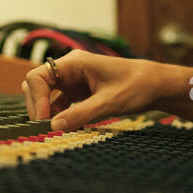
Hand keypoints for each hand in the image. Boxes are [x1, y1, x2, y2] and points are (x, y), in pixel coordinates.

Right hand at [22, 51, 157, 130]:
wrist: (155, 85)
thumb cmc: (136, 86)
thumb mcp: (109, 102)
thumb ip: (81, 114)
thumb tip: (54, 127)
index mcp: (74, 62)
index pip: (39, 76)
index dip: (37, 98)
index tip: (42, 120)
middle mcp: (70, 69)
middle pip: (39, 86)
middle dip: (38, 106)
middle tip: (43, 129)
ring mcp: (73, 80)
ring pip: (47, 95)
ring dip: (46, 112)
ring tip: (51, 130)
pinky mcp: (79, 92)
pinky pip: (59, 103)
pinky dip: (57, 115)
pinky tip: (62, 127)